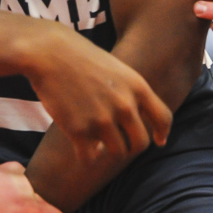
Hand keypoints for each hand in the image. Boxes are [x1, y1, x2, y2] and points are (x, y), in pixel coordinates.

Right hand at [28, 41, 171, 164]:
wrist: (49, 53)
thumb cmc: (80, 57)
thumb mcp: (116, 68)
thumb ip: (130, 91)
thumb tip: (136, 118)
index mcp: (137, 87)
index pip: (164, 118)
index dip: (162, 133)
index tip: (158, 141)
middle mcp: (125, 105)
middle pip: (141, 143)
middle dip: (130, 146)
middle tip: (118, 143)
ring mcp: (102, 119)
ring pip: (117, 153)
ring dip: (108, 152)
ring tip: (97, 144)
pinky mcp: (79, 130)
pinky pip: (91, 159)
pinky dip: (88, 158)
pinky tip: (82, 149)